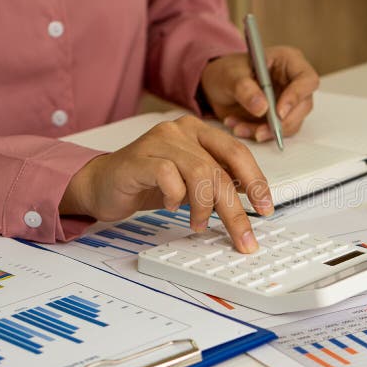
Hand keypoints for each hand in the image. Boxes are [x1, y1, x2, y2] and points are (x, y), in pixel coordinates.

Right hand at [59, 115, 272, 252]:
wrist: (101, 183)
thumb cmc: (147, 182)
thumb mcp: (191, 182)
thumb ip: (217, 182)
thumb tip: (252, 200)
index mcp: (199, 132)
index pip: (238, 153)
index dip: (256, 181)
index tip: (265, 208)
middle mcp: (182, 130)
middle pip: (221, 169)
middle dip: (235, 209)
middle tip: (242, 236)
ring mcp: (160, 141)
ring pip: (200, 173)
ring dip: (204, 207)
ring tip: (198, 224)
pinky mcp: (140, 158)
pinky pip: (169, 176)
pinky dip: (175, 197)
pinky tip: (170, 206)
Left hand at [201, 46, 318, 141]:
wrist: (217, 87)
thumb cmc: (227, 72)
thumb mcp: (230, 75)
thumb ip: (245, 89)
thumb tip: (262, 108)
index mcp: (288, 61)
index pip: (306, 79)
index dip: (297, 96)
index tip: (278, 112)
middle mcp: (294, 82)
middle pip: (304, 106)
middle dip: (282, 123)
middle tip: (260, 131)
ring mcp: (289, 101)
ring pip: (292, 123)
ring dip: (266, 131)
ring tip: (238, 127)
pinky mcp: (281, 118)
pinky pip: (277, 132)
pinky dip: (258, 134)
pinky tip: (238, 127)